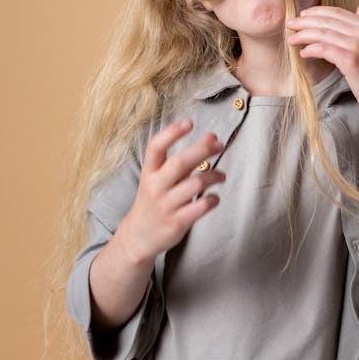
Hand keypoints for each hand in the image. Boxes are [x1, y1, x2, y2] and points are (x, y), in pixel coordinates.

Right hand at [114, 119, 225, 265]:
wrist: (137, 237)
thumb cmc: (155, 200)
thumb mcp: (159, 178)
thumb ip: (183, 161)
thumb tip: (212, 138)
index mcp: (149, 172)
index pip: (156, 147)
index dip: (172, 132)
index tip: (190, 122)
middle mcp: (155, 187)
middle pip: (180, 162)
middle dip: (202, 149)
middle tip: (219, 144)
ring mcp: (165, 205)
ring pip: (195, 183)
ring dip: (214, 176)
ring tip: (221, 176)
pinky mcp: (177, 222)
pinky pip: (201, 206)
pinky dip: (213, 199)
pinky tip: (214, 198)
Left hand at [286, 0, 358, 120]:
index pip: (337, 12)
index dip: (317, 12)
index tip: (303, 15)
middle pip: (327, 21)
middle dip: (305, 21)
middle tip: (290, 25)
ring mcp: (358, 45)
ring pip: (322, 33)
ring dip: (303, 35)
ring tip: (291, 39)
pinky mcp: (350, 60)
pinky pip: (323, 49)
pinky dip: (310, 49)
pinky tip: (303, 53)